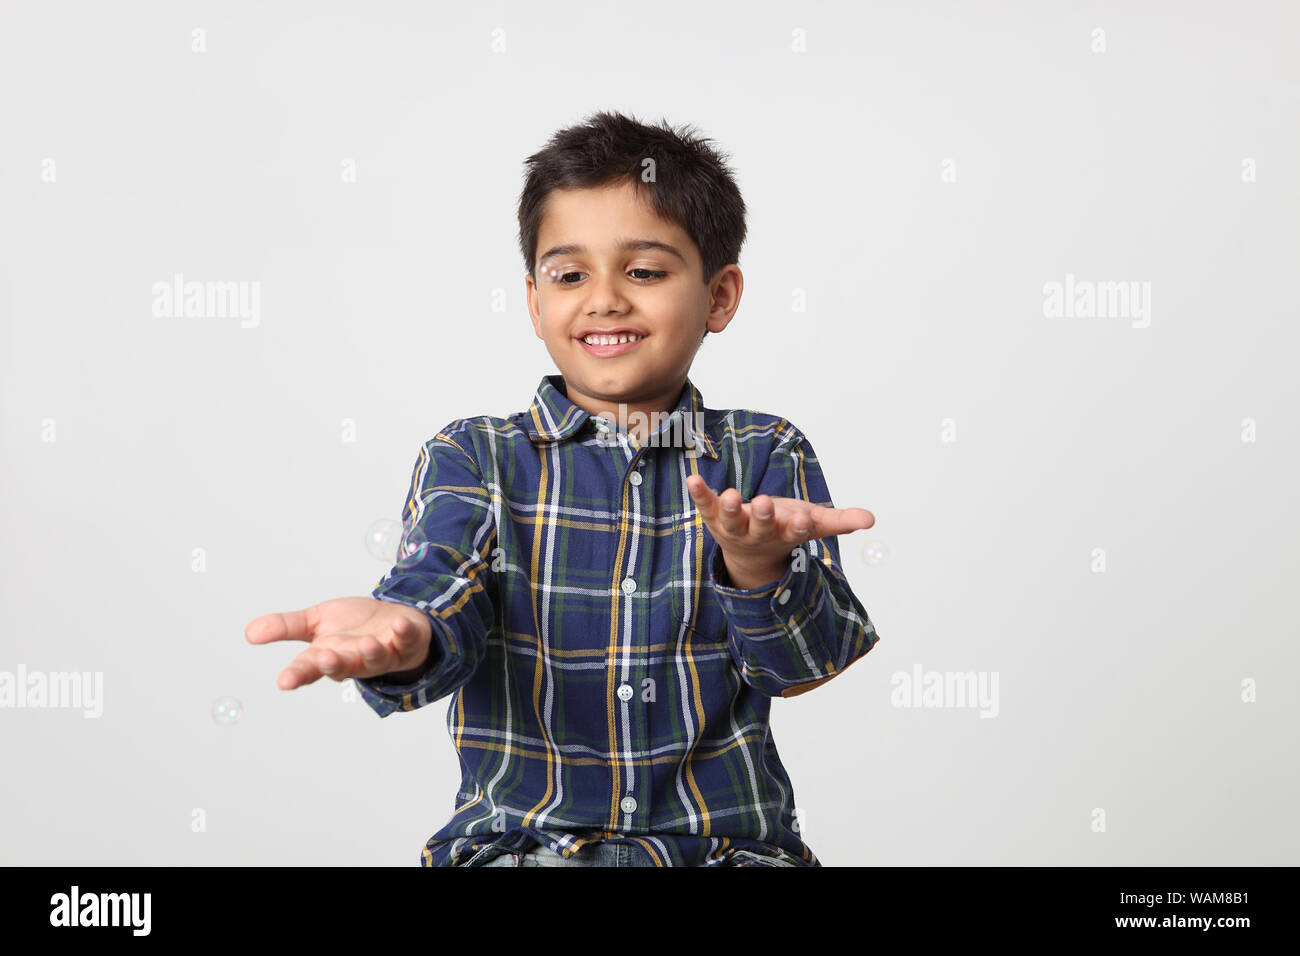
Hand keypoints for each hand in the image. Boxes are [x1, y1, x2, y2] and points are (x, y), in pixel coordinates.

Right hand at [245, 597, 433, 689]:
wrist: (391, 622)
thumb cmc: (352, 627)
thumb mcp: (316, 622)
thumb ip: (285, 627)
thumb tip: (249, 633)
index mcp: (329, 656)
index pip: (309, 668)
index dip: (298, 675)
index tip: (284, 681)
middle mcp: (355, 659)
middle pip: (343, 666)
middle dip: (334, 664)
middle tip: (324, 658)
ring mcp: (382, 653)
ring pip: (375, 659)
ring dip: (370, 653)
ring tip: (366, 644)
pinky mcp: (407, 641)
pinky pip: (407, 640)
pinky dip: (404, 633)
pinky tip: (400, 625)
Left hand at [685, 474, 874, 588]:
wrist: (750, 552)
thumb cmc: (786, 529)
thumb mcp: (814, 525)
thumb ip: (841, 522)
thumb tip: (872, 520)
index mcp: (785, 534)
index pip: (794, 533)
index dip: (799, 526)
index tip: (804, 520)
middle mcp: (758, 533)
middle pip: (760, 527)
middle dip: (762, 516)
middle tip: (763, 504)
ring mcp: (734, 527)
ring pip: (730, 520)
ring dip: (728, 508)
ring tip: (728, 495)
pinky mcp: (714, 516)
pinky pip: (705, 506)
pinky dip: (699, 494)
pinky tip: (692, 480)